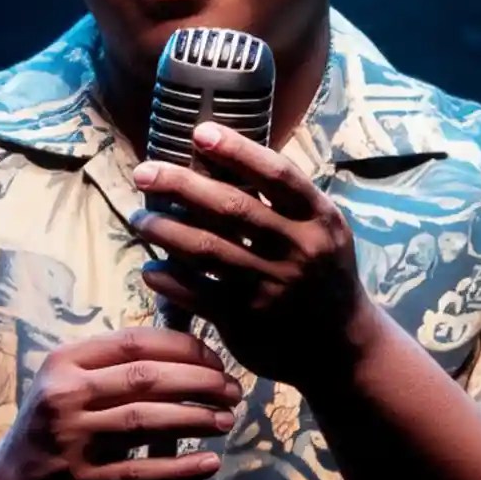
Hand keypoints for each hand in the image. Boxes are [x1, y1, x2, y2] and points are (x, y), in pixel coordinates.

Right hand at [0, 328, 241, 479]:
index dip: (183, 348)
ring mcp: (72, 442)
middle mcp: (65, 397)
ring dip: (196, 419)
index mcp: (63, 362)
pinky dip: (180, 468)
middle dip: (200, 382)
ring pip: (147, 422)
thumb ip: (111, 362)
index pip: (134, 342)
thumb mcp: (66, 380)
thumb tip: (185, 347)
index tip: (215, 359)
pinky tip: (208, 462)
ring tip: (226, 419)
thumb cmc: (51, 422)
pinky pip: (142, 473)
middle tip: (232, 389)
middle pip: (146, 379)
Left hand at [131, 122, 378, 390]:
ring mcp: (272, 287)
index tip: (200, 132)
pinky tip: (150, 268)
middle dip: (181, 185)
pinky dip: (168, 278)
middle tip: (143, 173)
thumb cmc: (322, 273)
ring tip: (138, 218)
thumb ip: (283, 199)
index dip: (237, 150)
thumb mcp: (321, 230)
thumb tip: (221, 157)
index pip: (276, 174)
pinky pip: (196, 292)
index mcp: (319, 218)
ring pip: (206, 249)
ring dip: (164, 229)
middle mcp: (298, 249)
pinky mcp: (248, 321)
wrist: (343, 347)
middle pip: (231, 208)